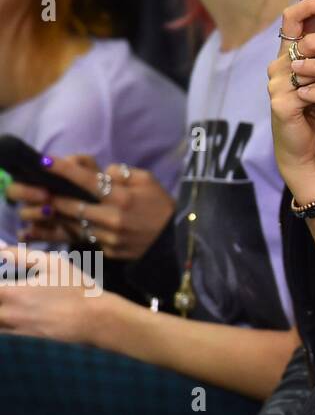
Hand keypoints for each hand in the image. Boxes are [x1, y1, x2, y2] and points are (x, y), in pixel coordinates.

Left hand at [0, 244, 115, 344]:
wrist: (93, 320)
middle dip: (0, 294)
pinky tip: (14, 312)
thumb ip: (21, 256)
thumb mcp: (52, 264)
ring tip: (10, 299)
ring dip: (0, 308)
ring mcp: (13, 329)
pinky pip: (2, 330)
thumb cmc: (75, 288)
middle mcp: (6, 314)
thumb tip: (1, 249)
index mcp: (10, 292)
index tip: (2, 277)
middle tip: (7, 288)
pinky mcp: (21, 339)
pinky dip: (3, 320)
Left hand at [10, 157, 173, 259]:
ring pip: (74, 224)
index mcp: (122, 197)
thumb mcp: (148, 181)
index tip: (44, 162)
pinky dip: (73, 229)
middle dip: (53, 197)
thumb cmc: (160, 205)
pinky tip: (65, 225)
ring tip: (48, 206)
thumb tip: (101, 173)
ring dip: (60, 215)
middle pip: (71, 206)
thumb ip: (122, 173)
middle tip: (40, 190)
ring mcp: (108, 237)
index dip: (64, 170)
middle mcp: (112, 218)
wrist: (174, 240)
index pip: (87, 180)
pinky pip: (84, 238)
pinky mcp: (108, 251)